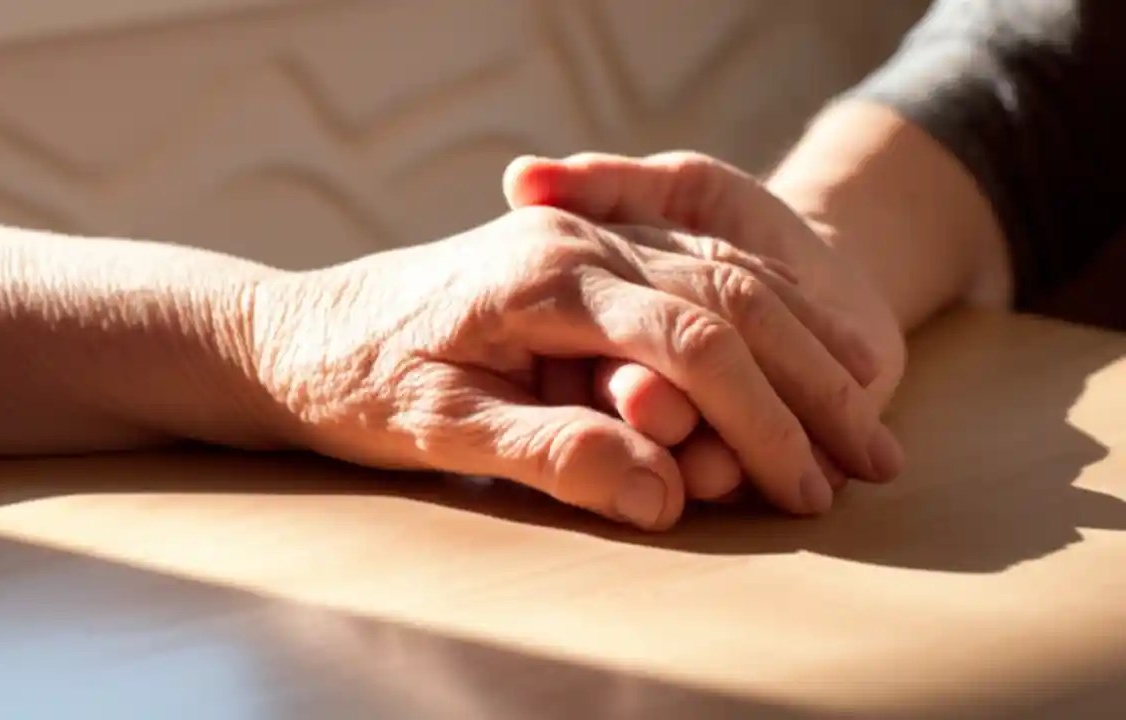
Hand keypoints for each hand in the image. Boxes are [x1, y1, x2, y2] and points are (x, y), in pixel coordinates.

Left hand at [250, 207, 900, 528]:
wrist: (301, 331)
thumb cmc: (356, 382)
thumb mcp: (431, 428)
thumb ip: (546, 454)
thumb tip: (660, 497)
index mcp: (546, 274)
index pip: (692, 340)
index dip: (760, 419)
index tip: (807, 487)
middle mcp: (580, 241)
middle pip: (733, 300)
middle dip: (811, 387)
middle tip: (879, 460)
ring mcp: (588, 238)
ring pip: (731, 278)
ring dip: (806, 352)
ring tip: (867, 420)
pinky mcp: (588, 255)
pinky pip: (703, 271)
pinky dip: (770, 319)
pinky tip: (810, 360)